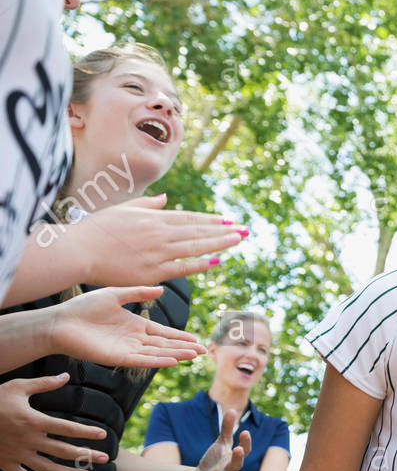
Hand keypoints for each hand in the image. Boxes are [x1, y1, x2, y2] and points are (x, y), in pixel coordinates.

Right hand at [0, 372, 108, 470]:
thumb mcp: (18, 387)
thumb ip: (44, 384)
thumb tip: (67, 376)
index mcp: (33, 421)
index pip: (67, 428)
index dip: (87, 432)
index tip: (103, 435)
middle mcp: (28, 440)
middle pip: (63, 451)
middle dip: (86, 455)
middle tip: (106, 459)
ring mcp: (17, 454)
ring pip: (47, 468)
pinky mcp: (5, 463)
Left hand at [51, 286, 203, 367]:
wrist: (60, 321)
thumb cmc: (83, 307)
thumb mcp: (115, 295)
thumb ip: (138, 293)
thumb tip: (161, 289)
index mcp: (134, 325)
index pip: (163, 333)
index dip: (179, 336)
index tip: (196, 339)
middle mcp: (133, 339)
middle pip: (164, 345)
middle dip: (184, 348)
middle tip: (203, 351)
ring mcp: (126, 349)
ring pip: (157, 354)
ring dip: (176, 355)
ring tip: (194, 356)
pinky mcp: (117, 358)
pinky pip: (142, 360)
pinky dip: (158, 361)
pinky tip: (173, 361)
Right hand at [73, 195, 245, 284]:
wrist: (77, 251)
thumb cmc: (96, 230)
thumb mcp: (123, 209)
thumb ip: (147, 205)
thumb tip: (166, 199)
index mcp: (153, 219)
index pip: (190, 218)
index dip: (211, 220)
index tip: (229, 221)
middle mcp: (159, 234)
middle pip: (198, 231)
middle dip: (224, 230)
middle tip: (245, 230)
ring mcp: (157, 253)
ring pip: (195, 247)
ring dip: (219, 243)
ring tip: (238, 241)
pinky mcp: (152, 272)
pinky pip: (182, 268)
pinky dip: (199, 264)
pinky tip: (216, 261)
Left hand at [184, 408, 250, 470]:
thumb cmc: (212, 462)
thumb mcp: (220, 444)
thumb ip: (226, 428)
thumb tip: (231, 409)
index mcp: (233, 460)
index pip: (244, 451)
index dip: (245, 443)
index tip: (244, 432)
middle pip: (236, 464)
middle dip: (239, 457)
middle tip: (240, 448)